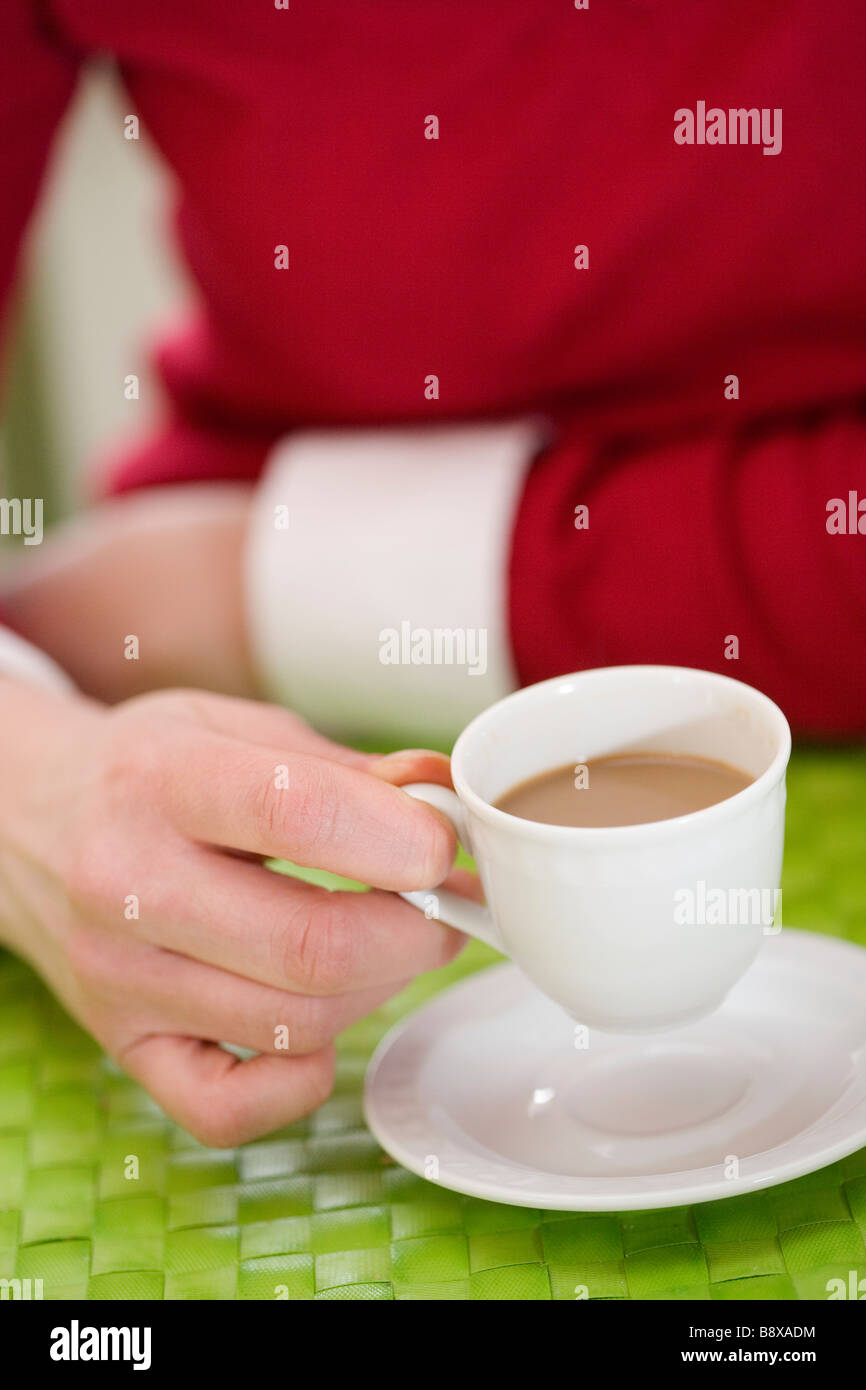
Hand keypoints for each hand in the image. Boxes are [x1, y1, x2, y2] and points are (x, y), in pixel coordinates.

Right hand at [0, 682, 463, 1144]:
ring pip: (293, 1025)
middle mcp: (126, 885)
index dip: (403, 836)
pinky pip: (227, 1110)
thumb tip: (441, 796)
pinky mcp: (122, 1045)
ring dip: (378, 991)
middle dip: (417, 933)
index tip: (445, 844)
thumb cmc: (149, 768)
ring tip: (388, 945)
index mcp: (161, 780)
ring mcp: (118, 978)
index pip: (296, 811)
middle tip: (442, 907)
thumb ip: (346, 767)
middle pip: (311, 946)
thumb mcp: (238, 728)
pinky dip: (298, 1083)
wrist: (29, 817)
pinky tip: (316, 1027)